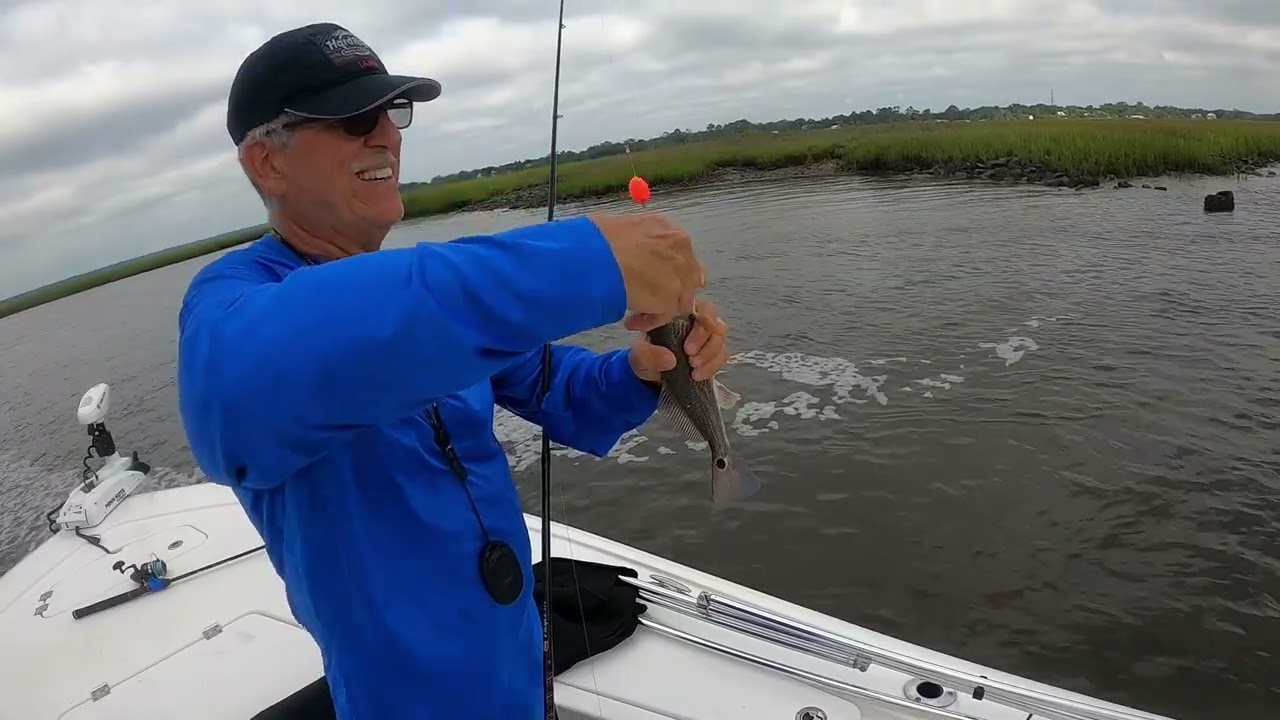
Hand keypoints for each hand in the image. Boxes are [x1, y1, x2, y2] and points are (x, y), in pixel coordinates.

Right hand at [589, 212, 704, 332]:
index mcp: (670, 231)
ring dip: (658, 308)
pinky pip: (664, 316)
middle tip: (648, 299)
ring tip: (634, 315)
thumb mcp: (623, 228)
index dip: (669, 271)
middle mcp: (681, 251)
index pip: (682, 256)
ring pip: (678, 299)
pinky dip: (649, 321)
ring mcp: (679, 276)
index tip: (651, 280)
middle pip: (688, 279)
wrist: (594, 259)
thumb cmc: (597, 241)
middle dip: (670, 290)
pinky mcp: (670, 300)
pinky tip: (631, 321)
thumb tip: (631, 251)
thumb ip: (638, 241)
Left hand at [628, 300, 729, 382]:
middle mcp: (697, 321)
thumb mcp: (639, 356)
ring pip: (720, 339)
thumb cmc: (644, 356)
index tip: (688, 346)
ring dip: (710, 355)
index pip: (701, 307)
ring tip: (694, 369)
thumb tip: (670, 359)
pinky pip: (722, 356)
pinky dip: (712, 367)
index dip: (702, 321)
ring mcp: (707, 337)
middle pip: (715, 323)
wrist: (649, 375)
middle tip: (690, 356)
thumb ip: (649, 355)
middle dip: (705, 342)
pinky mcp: (712, 353)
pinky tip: (698, 375)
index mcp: (680, 312)